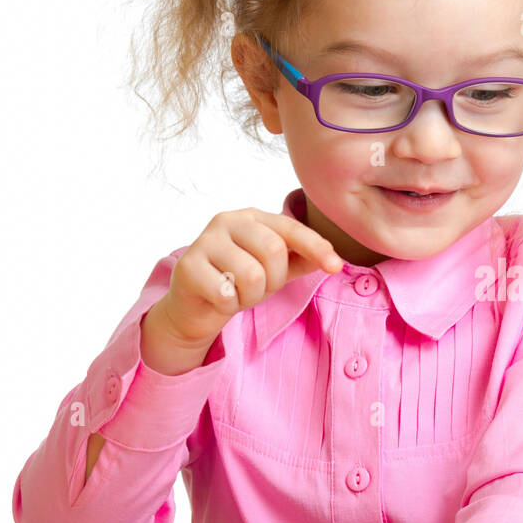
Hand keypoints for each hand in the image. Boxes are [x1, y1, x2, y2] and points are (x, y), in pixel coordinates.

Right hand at [156, 207, 343, 346]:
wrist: (195, 305)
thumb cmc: (238, 281)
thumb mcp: (276, 270)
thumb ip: (302, 260)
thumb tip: (333, 260)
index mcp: (252, 217)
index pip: (290, 229)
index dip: (316, 247)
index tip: (335, 267)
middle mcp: (227, 221)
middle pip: (273, 251)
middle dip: (274, 280)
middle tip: (259, 288)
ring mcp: (204, 241)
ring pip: (251, 275)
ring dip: (251, 296)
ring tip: (238, 294)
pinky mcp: (187, 267)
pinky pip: (226, 294)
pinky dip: (230, 305)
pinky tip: (219, 299)